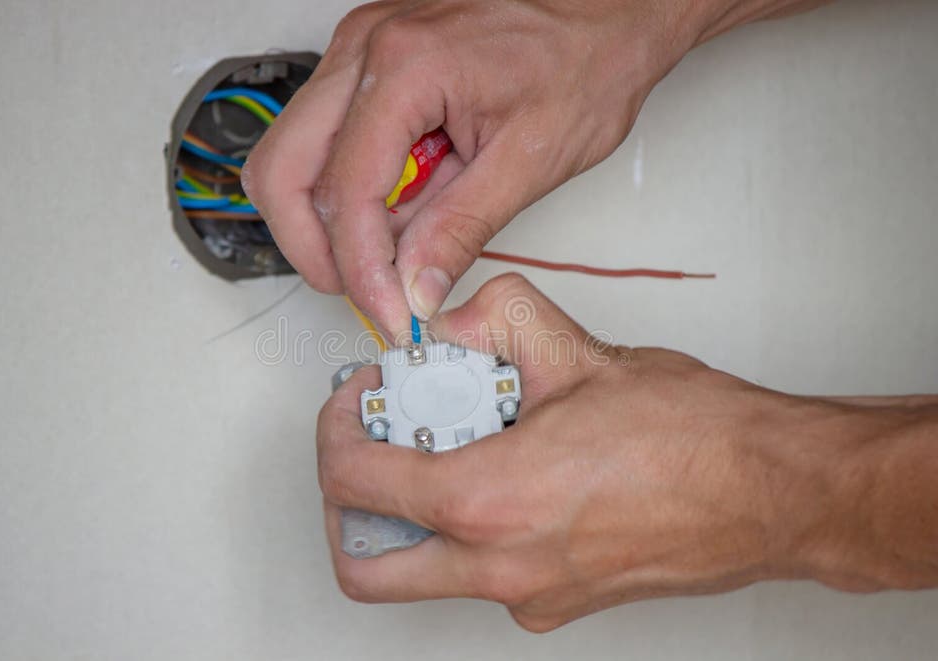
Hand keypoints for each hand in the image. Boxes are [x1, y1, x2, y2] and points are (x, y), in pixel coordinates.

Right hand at [243, 0, 702, 340]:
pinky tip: (400, 213)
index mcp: (405, 66)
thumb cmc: (585, 60)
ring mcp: (358, 54)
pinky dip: (350, 193)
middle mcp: (364, 49)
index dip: (361, 270)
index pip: (346, 192)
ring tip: (390, 254)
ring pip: (292, 159)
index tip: (390, 313)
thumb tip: (414, 287)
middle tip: (364, 293)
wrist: (605, 14)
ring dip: (327, 223)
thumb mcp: (529, 160)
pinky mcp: (367, 67)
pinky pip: (325, 143)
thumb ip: (460, 229)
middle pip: (281, 173)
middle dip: (314, 250)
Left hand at [316, 274, 937, 630]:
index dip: (337, 432)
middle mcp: (499, 568)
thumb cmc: (694, 436)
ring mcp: (529, 598)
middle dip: (348, 505)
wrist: (773, 493)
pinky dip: (471, 528)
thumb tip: (443, 324)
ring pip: (423, 572)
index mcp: (488, 503)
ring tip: (458, 447)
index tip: (359, 402)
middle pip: (366, 567)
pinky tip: (514, 471)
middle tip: (377, 448)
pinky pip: (482, 574)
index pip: (354, 482)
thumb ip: (489, 319)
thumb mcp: (574, 348)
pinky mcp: (557, 605)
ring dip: (413, 515)